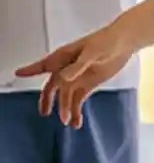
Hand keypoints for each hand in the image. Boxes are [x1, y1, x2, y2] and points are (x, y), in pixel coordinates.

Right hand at [14, 24, 136, 127]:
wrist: (125, 43)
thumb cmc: (107, 41)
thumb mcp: (92, 52)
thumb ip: (78, 66)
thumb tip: (63, 78)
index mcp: (64, 57)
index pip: (44, 65)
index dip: (30, 70)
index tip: (18, 73)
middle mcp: (68, 69)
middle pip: (53, 86)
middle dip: (48, 99)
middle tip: (45, 112)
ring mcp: (78, 77)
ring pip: (66, 97)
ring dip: (65, 109)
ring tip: (67, 122)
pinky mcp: (89, 84)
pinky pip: (79, 100)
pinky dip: (76, 111)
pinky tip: (76, 122)